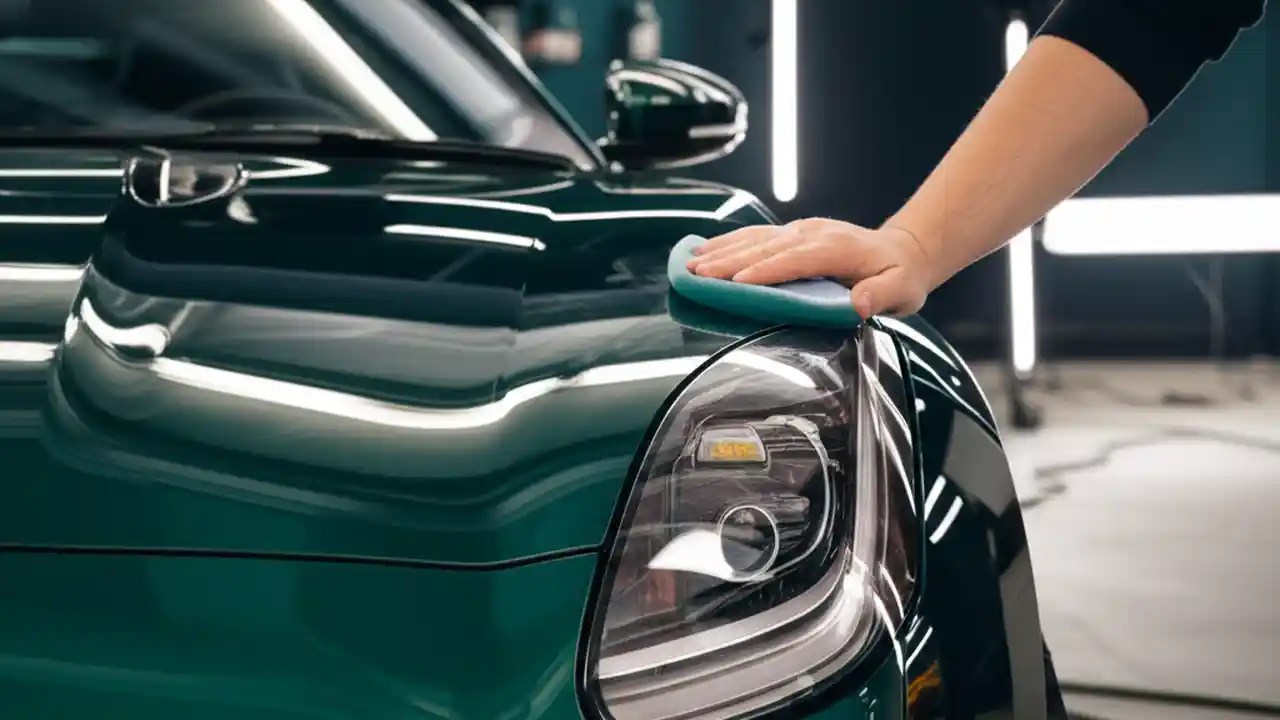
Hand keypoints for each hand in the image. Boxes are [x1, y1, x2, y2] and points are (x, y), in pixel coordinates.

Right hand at [686, 217, 936, 317]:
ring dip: (721, 250)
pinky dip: (727, 243)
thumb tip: (859, 302)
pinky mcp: (791, 234)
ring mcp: (801, 230)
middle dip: (730, 260)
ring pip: (755, 238)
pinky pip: (755, 236)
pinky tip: (704, 249)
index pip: (796, 259)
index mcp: (837, 248)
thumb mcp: (902, 289)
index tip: (738, 283)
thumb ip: (881, 295)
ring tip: (691, 263)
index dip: (766, 271)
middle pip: (766, 246)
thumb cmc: (900, 275)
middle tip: (698, 274)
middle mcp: (814, 233)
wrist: (903, 250)